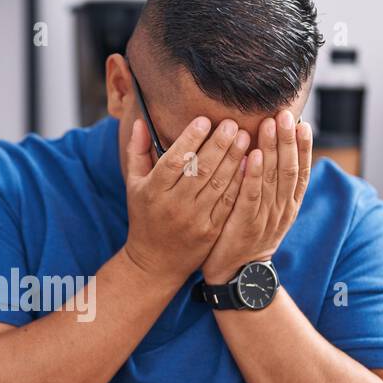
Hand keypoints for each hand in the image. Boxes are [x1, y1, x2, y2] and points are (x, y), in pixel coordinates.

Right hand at [123, 116, 250, 283]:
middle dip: (218, 145)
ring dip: (233, 159)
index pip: (173, 161)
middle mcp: (173, 205)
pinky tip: (249, 165)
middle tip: (231, 124)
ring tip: (244, 138)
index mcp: (153, 191)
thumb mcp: (134, 185)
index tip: (204, 120)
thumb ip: (137, 152)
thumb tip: (140, 122)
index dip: (190, 140)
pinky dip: (239, 182)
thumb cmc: (144, 217)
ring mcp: (194, 219)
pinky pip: (227, 202)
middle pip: (199, 170)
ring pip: (217, 184)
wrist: (155, 262)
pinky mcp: (210, 231)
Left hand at [201, 110, 311, 283]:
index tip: (303, 123)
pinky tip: (255, 155)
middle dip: (288, 140)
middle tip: (285, 113)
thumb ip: (271, 186)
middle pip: (290, 169)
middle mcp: (282, 209)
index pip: (302, 171)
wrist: (236, 276)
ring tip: (271, 124)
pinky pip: (252, 196)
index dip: (304, 147)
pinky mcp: (246, 225)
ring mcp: (266, 218)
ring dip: (273, 149)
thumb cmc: (246, 237)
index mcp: (289, 205)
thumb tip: (273, 152)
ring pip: (274, 179)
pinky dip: (255, 175)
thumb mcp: (266, 211)